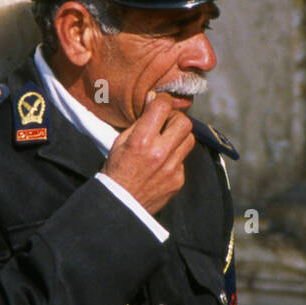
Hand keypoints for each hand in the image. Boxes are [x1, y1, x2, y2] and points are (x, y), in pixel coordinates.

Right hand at [101, 91, 194, 214]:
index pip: (163, 107)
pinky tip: (162, 165)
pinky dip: (175, 159)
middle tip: (166, 124)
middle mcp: (160, 153)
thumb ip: (139, 122)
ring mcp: (172, 168)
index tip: (160, 103)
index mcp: (142, 140)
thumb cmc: (116, 171)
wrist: (120, 205)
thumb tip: (154, 100)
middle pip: (184, 122)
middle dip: (175, 119)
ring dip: (179, 137)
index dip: (162, 101)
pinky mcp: (178, 180)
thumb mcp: (120, 142)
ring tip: (166, 142)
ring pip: (189, 140)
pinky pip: (183, 161)